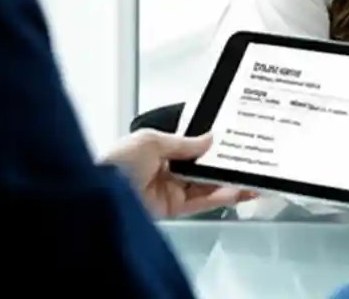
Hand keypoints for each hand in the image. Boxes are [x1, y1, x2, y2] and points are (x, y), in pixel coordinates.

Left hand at [103, 129, 256, 218]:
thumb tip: (208, 139)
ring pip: (207, 185)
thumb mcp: (150, 140)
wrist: (97, 197)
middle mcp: (164, 169)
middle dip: (225, 162)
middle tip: (249, 157)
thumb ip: (183, 142)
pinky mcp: (173, 209)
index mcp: (156, 148)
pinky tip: (238, 191)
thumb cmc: (113, 164)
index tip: (233, 140)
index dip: (212, 143)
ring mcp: (169, 190)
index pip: (191, 145)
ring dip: (230, 181)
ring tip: (252, 176)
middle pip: (202, 166)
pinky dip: (222, 197)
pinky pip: (202, 202)